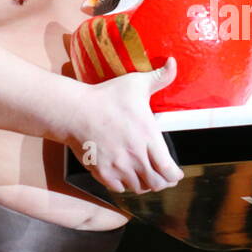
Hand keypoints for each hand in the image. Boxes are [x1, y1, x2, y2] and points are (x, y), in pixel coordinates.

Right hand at [76, 57, 184, 193]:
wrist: (75, 111)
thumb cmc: (106, 97)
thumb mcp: (135, 84)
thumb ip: (158, 77)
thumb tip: (173, 63)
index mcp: (148, 138)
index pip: (169, 171)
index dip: (175, 176)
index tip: (175, 174)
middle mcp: (136, 156)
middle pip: (157, 184)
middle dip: (162, 182)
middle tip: (162, 178)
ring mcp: (118, 166)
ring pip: (138, 188)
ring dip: (143, 184)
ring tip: (144, 177)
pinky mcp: (102, 172)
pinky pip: (119, 188)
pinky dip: (124, 185)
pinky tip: (125, 176)